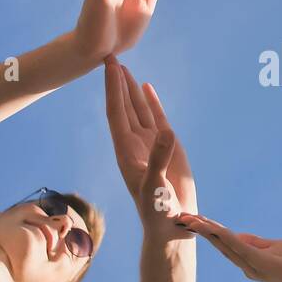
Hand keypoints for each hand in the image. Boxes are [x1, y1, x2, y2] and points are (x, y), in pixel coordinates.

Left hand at [104, 59, 194, 242]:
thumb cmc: (159, 211)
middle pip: (123, 106)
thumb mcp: (156, 186)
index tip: (109, 67)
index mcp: (126, 152)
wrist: (172, 225)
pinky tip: (146, 88)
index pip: (117, 114)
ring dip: (130, 89)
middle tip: (109, 55)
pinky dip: (151, 102)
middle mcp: (134, 145)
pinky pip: (156, 119)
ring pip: (137, 110)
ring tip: (123, 66)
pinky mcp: (167, 147)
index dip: (113, 90)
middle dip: (116, 82)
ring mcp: (150, 145)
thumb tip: (166, 132)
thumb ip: (159, 159)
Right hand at [176, 214, 281, 281]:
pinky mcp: (262, 263)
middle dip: (200, 230)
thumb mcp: (275, 248)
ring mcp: (253, 265)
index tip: (190, 218)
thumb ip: (256, 243)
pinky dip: (225, 237)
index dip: (206, 230)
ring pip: (225, 245)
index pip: (223, 243)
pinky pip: (240, 247)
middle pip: (218, 244)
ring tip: (190, 220)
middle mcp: (246, 266)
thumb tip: (239, 235)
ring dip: (207, 231)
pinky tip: (214, 228)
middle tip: (180, 217)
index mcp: (248, 261)